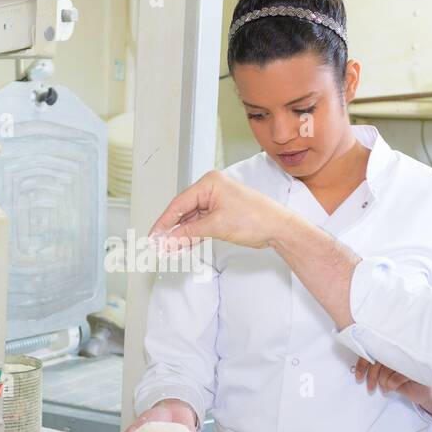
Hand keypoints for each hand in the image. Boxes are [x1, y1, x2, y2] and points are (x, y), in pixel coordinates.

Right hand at [149, 170, 290, 249]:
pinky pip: (200, 225)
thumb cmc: (256, 219)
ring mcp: (216, 201)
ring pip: (191, 220)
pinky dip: (192, 236)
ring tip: (167, 248)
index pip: (179, 203)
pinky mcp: (221, 214)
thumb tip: (169, 239)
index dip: (164, 221)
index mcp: (210, 183)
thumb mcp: (217, 226)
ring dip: (180, 235)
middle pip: (183, 211)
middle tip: (157, 244)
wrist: (278, 228)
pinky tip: (181, 246)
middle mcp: (211, 189)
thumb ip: (189, 233)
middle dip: (171, 229)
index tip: (153, 235)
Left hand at [354, 358, 431, 418]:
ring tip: (385, 388)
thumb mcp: (389, 374)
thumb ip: (379, 367)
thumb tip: (360, 370)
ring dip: (383, 382)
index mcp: (392, 349)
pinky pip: (394, 378)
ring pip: (385, 370)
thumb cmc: (407, 381)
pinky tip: (392, 388)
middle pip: (377, 361)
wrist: (427, 392)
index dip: (362, 364)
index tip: (358, 377)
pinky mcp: (414, 370)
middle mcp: (400, 352)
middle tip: (370, 388)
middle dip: (371, 377)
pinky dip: (391, 385)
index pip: (373, 351)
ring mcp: (408, 360)